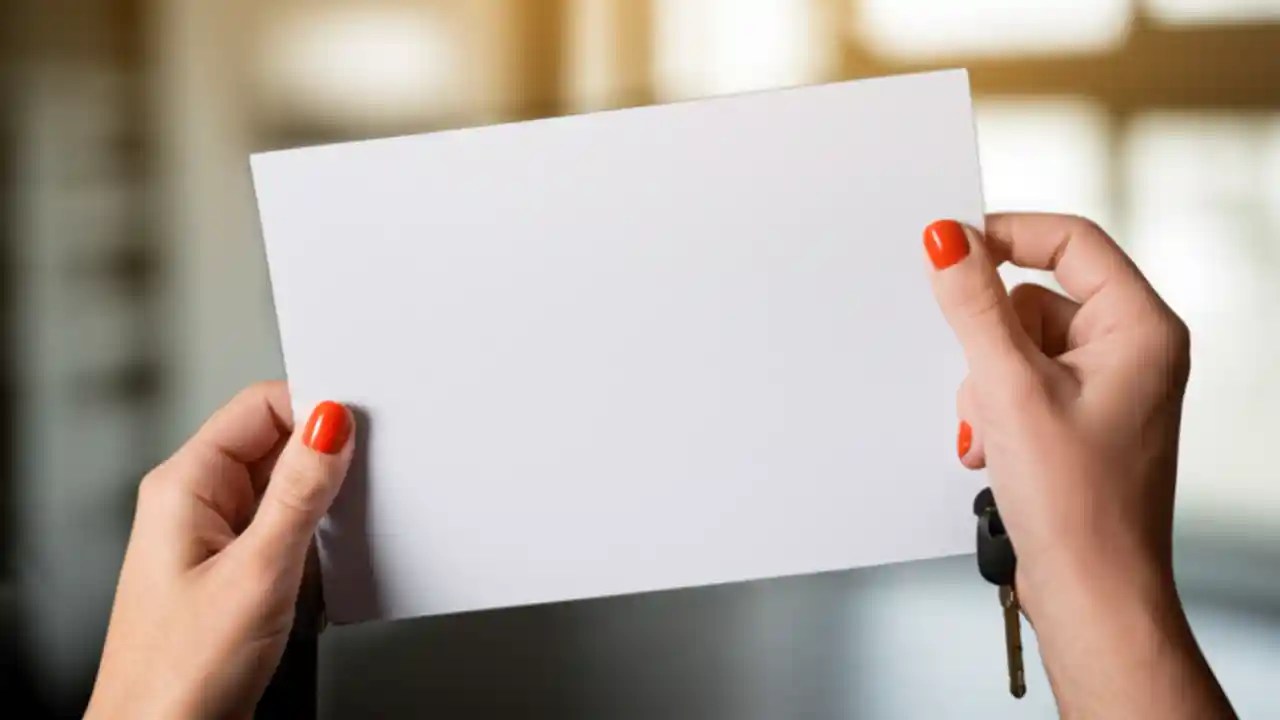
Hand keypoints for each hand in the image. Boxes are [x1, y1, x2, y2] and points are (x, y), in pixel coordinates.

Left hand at [86, 382, 353, 718]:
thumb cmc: (180, 674)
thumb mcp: (259, 570)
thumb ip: (301, 491)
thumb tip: (330, 423)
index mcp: (184, 485)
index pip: (259, 406)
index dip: (313, 407)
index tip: (361, 426)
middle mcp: (196, 503)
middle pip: (277, 443)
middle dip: (325, 460)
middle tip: (361, 484)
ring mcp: (216, 537)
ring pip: (286, 489)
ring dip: (322, 505)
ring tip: (334, 541)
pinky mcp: (237, 570)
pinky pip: (288, 530)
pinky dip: (317, 541)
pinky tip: (326, 569)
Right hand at [924, 214, 1232, 717]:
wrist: (1089, 594)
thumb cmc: (1078, 505)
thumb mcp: (1010, 389)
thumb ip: (975, 306)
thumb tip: (948, 240)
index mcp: (1140, 329)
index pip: (1070, 241)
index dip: (1007, 237)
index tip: (951, 248)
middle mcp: (1132, 351)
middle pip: (1036, 298)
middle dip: (991, 342)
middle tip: (984, 385)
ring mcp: (1106, 388)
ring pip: (1019, 345)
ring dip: (987, 385)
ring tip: (995, 435)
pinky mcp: (1078, 420)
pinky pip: (1020, 383)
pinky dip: (994, 410)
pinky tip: (994, 451)